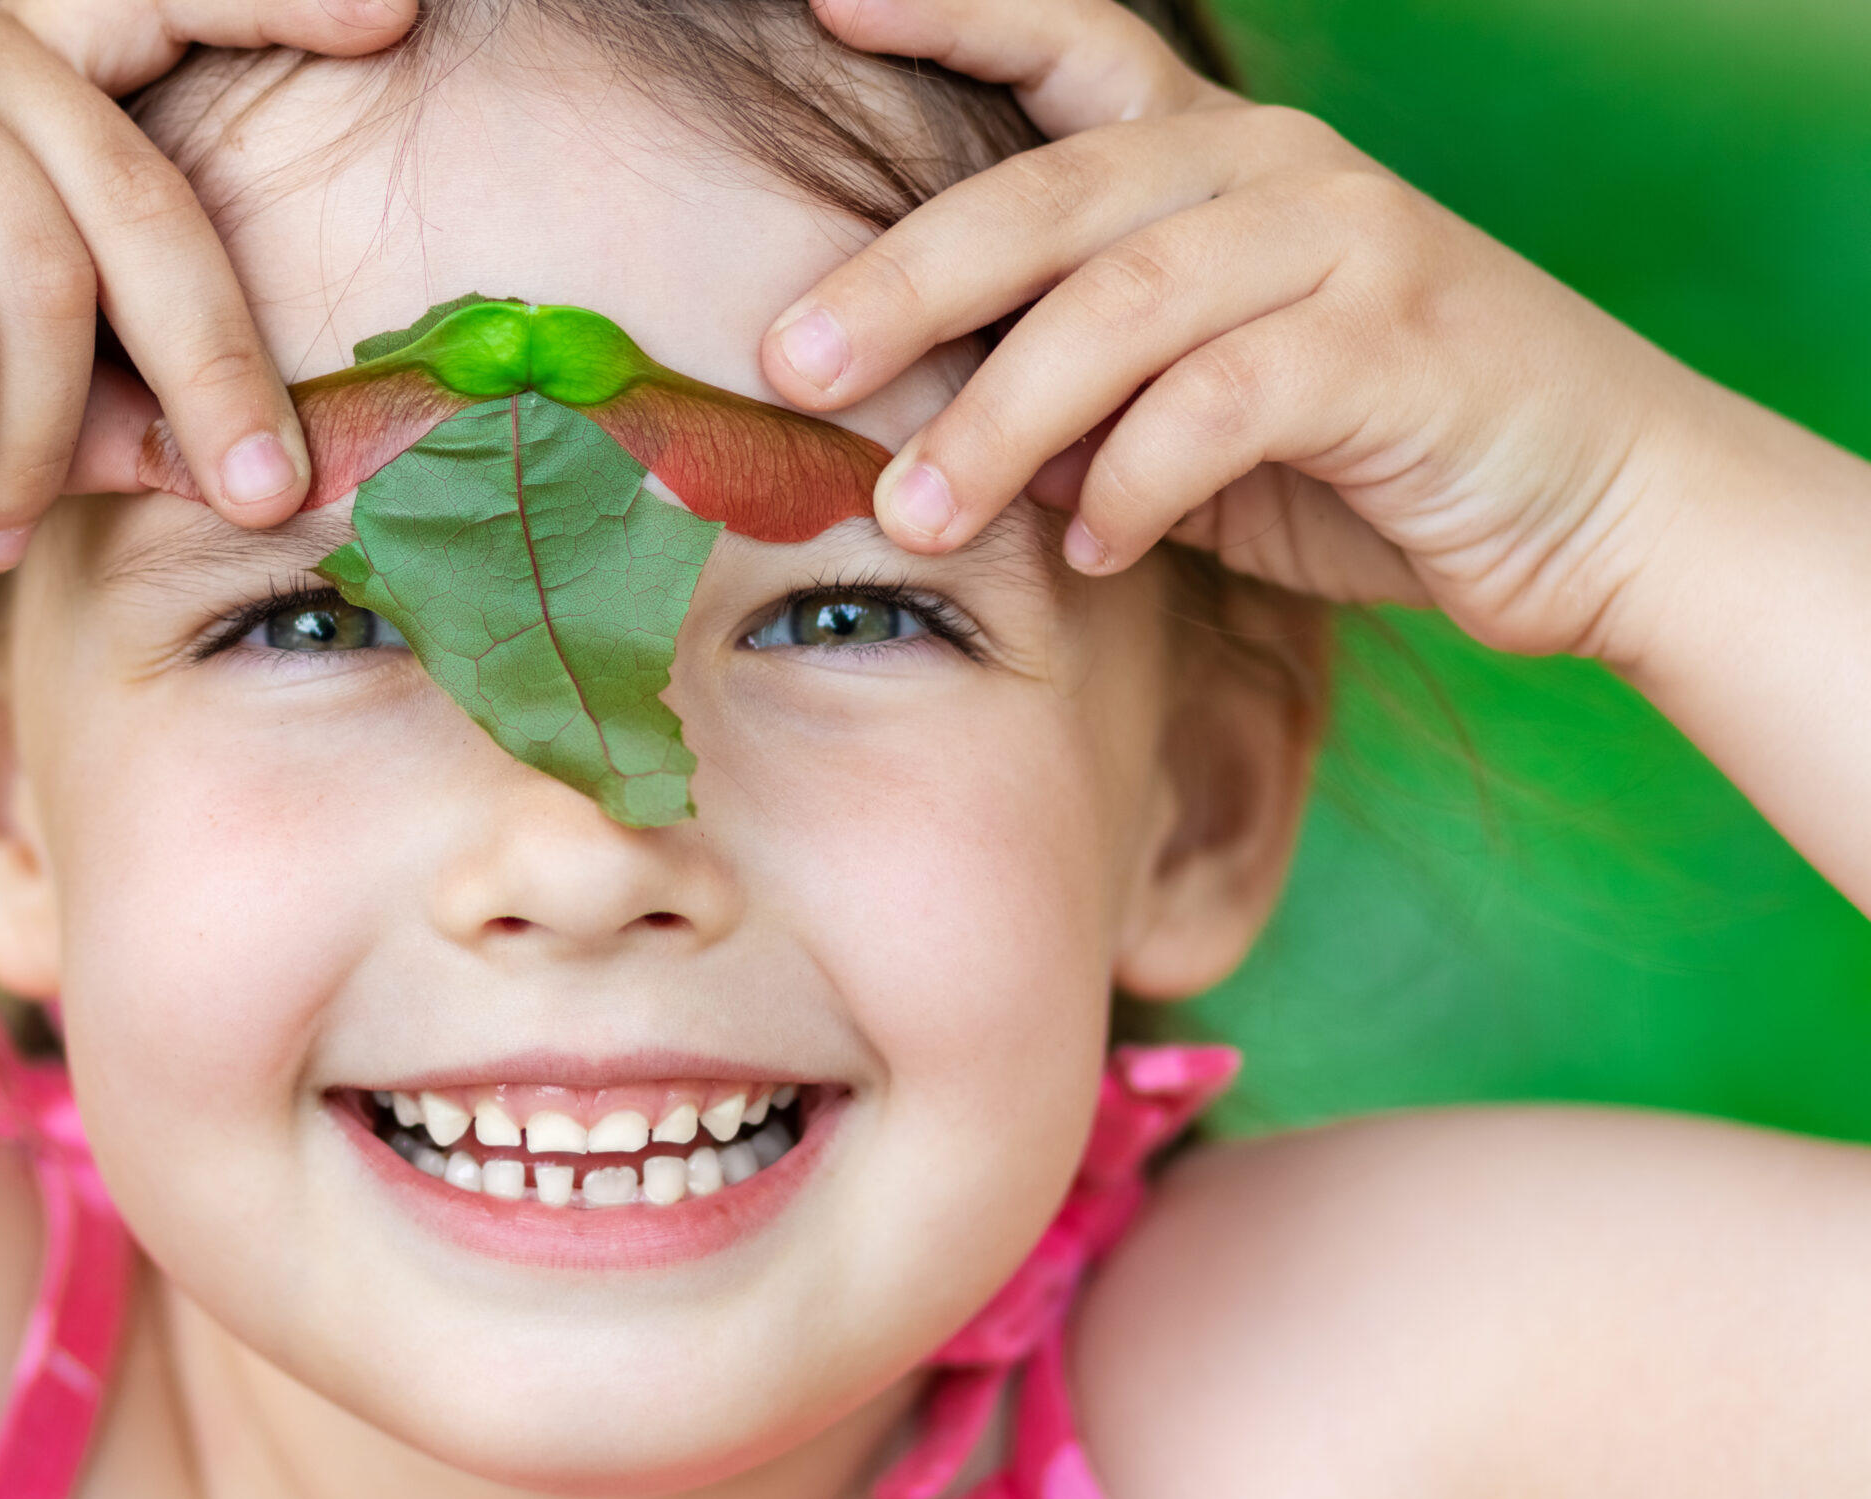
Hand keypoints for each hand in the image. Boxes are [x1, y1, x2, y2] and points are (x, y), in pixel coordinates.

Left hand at [761, 0, 1725, 662]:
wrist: (1604, 505)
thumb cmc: (1367, 455)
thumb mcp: (1191, 417)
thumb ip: (1075, 399)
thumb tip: (920, 443)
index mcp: (1214, 155)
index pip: (1068, 44)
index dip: (952, 12)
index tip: (825, 4)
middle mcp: (1276, 166)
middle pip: (1050, 192)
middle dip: (905, 282)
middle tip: (788, 365)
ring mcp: (1347, 241)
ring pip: (1123, 306)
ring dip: (1000, 419)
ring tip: (911, 513)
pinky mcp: (1397, 345)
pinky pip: (1221, 403)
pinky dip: (1134, 482)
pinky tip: (1092, 550)